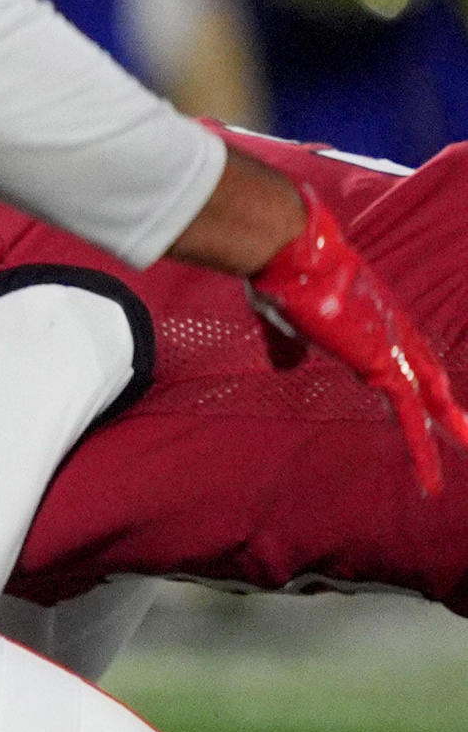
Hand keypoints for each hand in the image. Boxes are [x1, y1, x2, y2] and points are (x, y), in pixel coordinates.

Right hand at [249, 194, 467, 495]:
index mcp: (369, 315)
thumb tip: (287, 368)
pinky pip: (412, 414)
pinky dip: (421, 448)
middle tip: (463, 430)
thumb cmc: (281, 279)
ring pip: (430, 394)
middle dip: (444, 403)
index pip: (399, 352)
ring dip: (449, 425)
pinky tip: (429, 477)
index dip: (408, 376)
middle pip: (427, 372)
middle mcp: (391, 328)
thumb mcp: (283, 322)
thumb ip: (289, 346)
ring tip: (467, 447)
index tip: (413, 395)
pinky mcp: (384, 364)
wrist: (292, 254)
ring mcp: (393, 344)